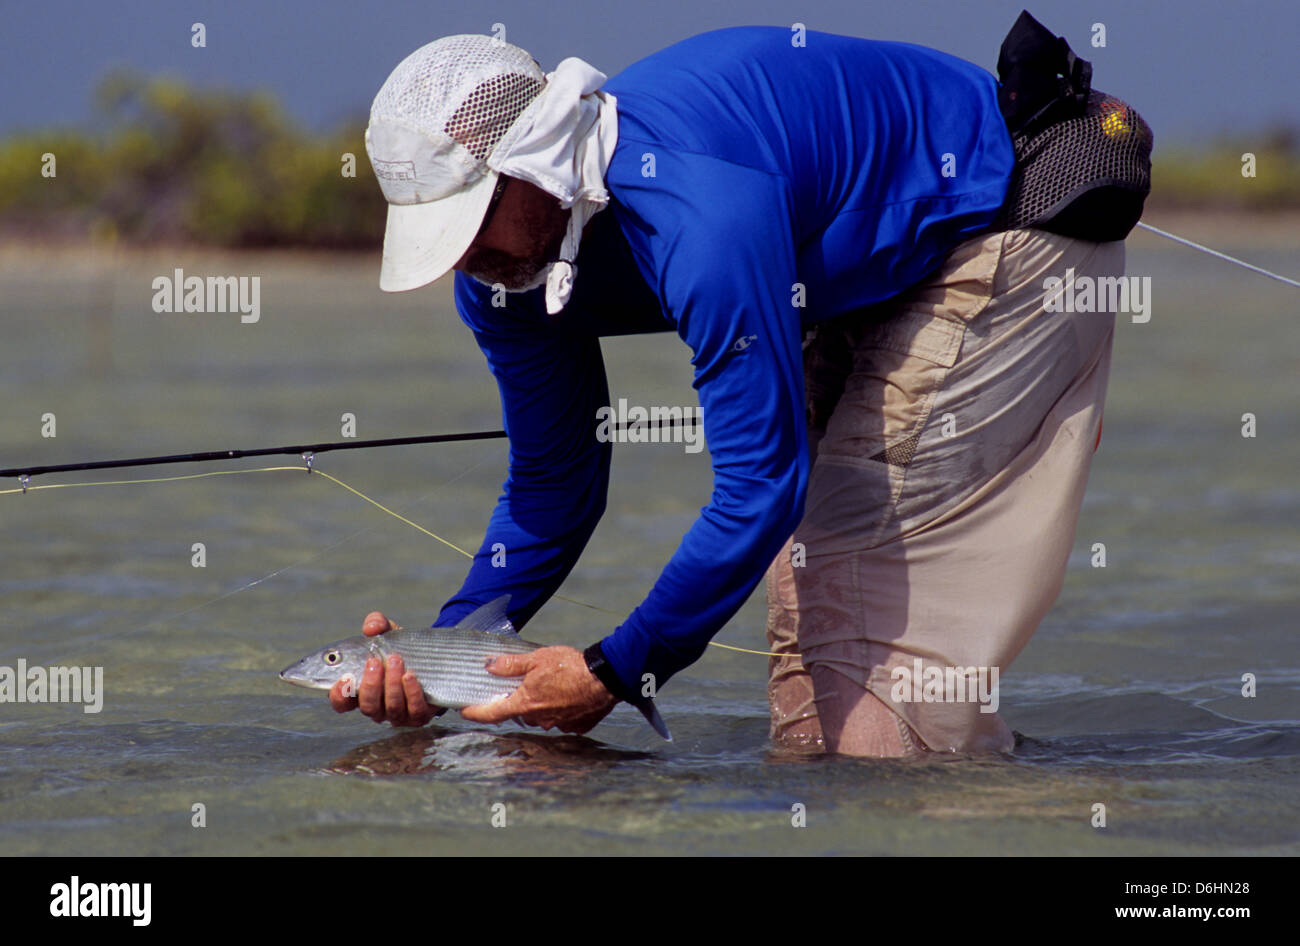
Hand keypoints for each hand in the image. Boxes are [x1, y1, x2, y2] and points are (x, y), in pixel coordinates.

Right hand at [327, 611, 446, 726]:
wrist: (432, 659)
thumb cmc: (401, 649)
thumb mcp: (388, 633)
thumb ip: (376, 624)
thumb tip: (371, 628)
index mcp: (362, 691)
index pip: (342, 702)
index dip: (338, 695)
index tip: (344, 679)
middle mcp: (378, 707)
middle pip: (368, 706)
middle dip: (370, 684)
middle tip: (375, 661)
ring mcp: (399, 714)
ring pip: (391, 708)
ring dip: (391, 684)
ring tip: (396, 660)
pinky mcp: (419, 715)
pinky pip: (414, 711)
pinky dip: (412, 693)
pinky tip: (410, 676)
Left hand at [460, 645, 617, 734]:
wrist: (606, 677)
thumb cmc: (570, 666)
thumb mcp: (537, 658)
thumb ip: (511, 664)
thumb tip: (489, 666)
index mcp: (526, 703)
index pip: (492, 714)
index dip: (475, 713)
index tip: (464, 711)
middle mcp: (539, 719)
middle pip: (519, 713)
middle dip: (519, 701)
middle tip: (524, 684)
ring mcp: (558, 724)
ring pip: (541, 717)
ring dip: (541, 705)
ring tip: (551, 686)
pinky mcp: (576, 726)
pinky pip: (561, 719)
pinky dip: (561, 709)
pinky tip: (568, 695)